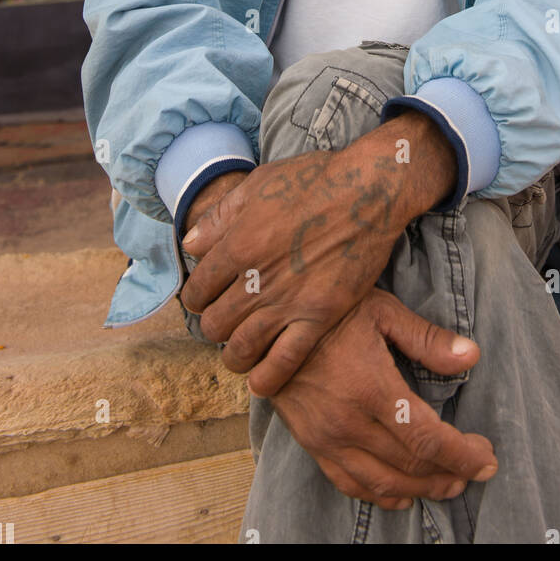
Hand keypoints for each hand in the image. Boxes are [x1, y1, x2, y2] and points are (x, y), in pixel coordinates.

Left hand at [179, 111, 456, 395]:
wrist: (368, 189)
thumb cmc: (314, 179)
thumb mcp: (257, 184)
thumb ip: (219, 216)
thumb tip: (191, 243)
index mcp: (237, 245)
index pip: (197, 290)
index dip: (196, 297)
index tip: (205, 297)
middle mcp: (257, 279)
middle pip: (215, 323)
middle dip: (213, 325)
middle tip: (224, 321)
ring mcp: (289, 301)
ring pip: (242, 347)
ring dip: (233, 355)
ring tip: (237, 353)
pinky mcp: (320, 316)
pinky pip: (285, 360)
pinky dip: (267, 378)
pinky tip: (260, 381)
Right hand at [268, 287, 497, 507]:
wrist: (265, 322)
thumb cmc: (329, 310)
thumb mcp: (380, 312)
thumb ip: (427, 339)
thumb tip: (473, 355)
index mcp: (370, 388)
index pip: (426, 439)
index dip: (462, 455)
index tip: (487, 458)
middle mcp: (347, 421)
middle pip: (409, 466)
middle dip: (450, 473)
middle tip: (476, 469)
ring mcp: (326, 437)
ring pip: (382, 483)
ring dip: (421, 490)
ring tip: (449, 484)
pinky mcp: (311, 443)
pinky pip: (348, 483)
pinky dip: (379, 495)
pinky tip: (400, 493)